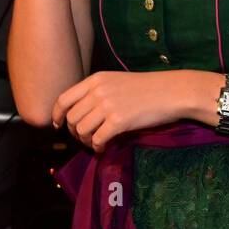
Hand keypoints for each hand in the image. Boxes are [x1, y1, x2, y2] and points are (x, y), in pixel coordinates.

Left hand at [51, 71, 188, 154]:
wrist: (171, 91)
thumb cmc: (147, 88)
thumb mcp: (116, 81)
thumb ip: (97, 92)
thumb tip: (81, 112)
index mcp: (96, 80)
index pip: (64, 98)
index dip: (56, 114)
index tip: (57, 125)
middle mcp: (98, 91)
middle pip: (71, 118)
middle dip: (75, 132)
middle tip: (85, 138)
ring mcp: (108, 105)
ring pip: (82, 130)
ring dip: (86, 141)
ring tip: (95, 143)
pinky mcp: (119, 121)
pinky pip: (97, 139)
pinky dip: (97, 148)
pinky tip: (104, 148)